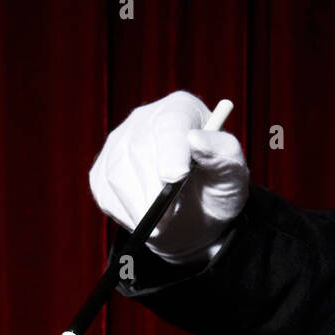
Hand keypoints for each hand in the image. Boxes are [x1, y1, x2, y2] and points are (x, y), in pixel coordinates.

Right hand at [89, 90, 248, 262]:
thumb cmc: (217, 189)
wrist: (196, 218)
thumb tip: (197, 140)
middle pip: (138, 149)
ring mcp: (119, 143)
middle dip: (153, 189)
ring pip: (117, 174)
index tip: (175, 177)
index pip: (169, 123)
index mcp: (180, 110)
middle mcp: (145, 119)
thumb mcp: (232, 174)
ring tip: (161, 225)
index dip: (170, 150)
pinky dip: (125, 213)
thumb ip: (223, 154)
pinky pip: (105, 192)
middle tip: (169, 217)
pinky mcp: (102, 170)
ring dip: (139, 206)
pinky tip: (145, 220)